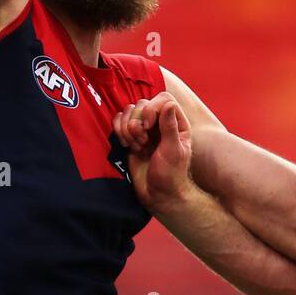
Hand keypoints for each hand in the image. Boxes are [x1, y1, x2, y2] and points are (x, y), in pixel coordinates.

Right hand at [114, 92, 193, 213]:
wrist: (157, 194)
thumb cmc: (170, 175)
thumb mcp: (173, 150)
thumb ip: (169, 126)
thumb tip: (168, 103)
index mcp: (176, 122)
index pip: (162, 99)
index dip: (151, 108)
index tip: (148, 125)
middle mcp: (160, 123)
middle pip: (142, 103)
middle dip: (137, 122)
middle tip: (143, 142)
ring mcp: (145, 129)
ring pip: (129, 111)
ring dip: (128, 128)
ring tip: (137, 146)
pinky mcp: (131, 137)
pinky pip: (119, 121)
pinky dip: (119, 130)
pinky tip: (127, 145)